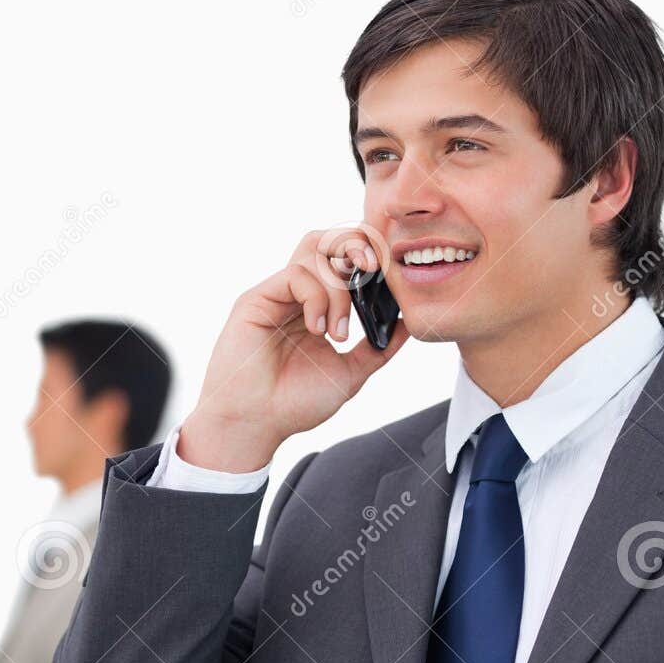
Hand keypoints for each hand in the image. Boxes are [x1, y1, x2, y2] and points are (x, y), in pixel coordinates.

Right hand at [179, 225, 408, 471]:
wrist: (255, 424)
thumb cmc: (293, 403)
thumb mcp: (349, 374)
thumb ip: (378, 348)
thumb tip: (408, 324)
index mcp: (317, 305)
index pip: (343, 257)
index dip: (368, 252)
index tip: (388, 273)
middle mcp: (296, 293)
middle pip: (327, 238)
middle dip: (356, 244)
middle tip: (373, 269)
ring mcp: (276, 293)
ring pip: (313, 250)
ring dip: (338, 285)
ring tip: (339, 328)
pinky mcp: (257, 298)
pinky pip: (296, 275)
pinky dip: (316, 298)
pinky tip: (318, 330)